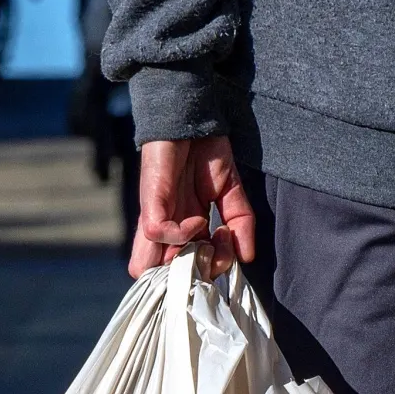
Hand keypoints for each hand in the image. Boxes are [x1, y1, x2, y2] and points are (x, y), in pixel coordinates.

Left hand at [130, 136, 257, 277]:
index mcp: (184, 230)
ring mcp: (156, 216)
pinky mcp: (151, 200)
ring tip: (204, 246)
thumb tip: (246, 257)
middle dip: (194, 276)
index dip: (208, 271)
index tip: (230, 252)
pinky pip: (157, 232)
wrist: (189, 116)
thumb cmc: (206, 153)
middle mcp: (167, 229)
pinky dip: (181, 233)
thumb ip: (240, 225)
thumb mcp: (231, 194)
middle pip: (163, 277)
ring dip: (182, 264)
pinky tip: (198, 219)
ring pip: (148, 265)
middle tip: (216, 257)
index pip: (185, 270)